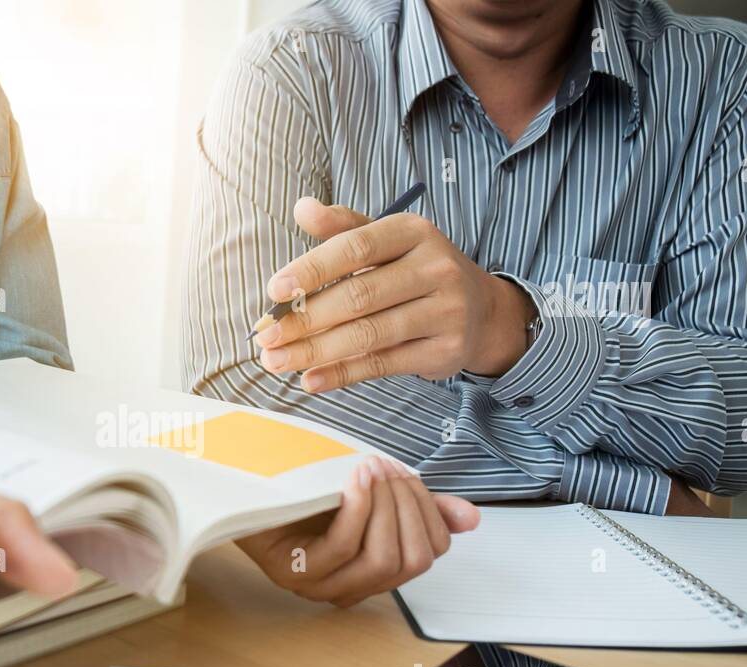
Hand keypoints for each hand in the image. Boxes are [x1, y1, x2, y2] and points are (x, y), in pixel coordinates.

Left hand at [235, 456, 478, 606]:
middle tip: (392, 468)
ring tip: (373, 467)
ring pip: (382, 559)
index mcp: (371, 571)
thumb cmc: (305, 489)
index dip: (430, 514)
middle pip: (411, 561)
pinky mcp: (292, 572)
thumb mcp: (369, 491)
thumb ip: (416, 506)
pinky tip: (356, 477)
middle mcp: (349, 587)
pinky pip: (342, 548)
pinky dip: (359, 507)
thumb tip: (471, 519)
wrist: (245, 480)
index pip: (428, 555)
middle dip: (410, 508)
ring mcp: (318, 584)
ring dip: (386, 506)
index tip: (410, 477)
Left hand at [254, 198, 536, 390]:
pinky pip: (383, 364)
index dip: (311, 269)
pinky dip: (341, 374)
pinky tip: (309, 379)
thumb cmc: (415, 270)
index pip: (355, 247)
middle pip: (358, 297)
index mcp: (414, 232)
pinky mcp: (444, 350)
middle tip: (265, 336)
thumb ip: (343, 228)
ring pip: (368, 335)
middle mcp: (435, 268)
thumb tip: (302, 208)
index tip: (273, 290)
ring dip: (315, 352)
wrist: (481, 312)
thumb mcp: (386, 240)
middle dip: (304, 320)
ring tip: (276, 361)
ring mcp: (445, 311)